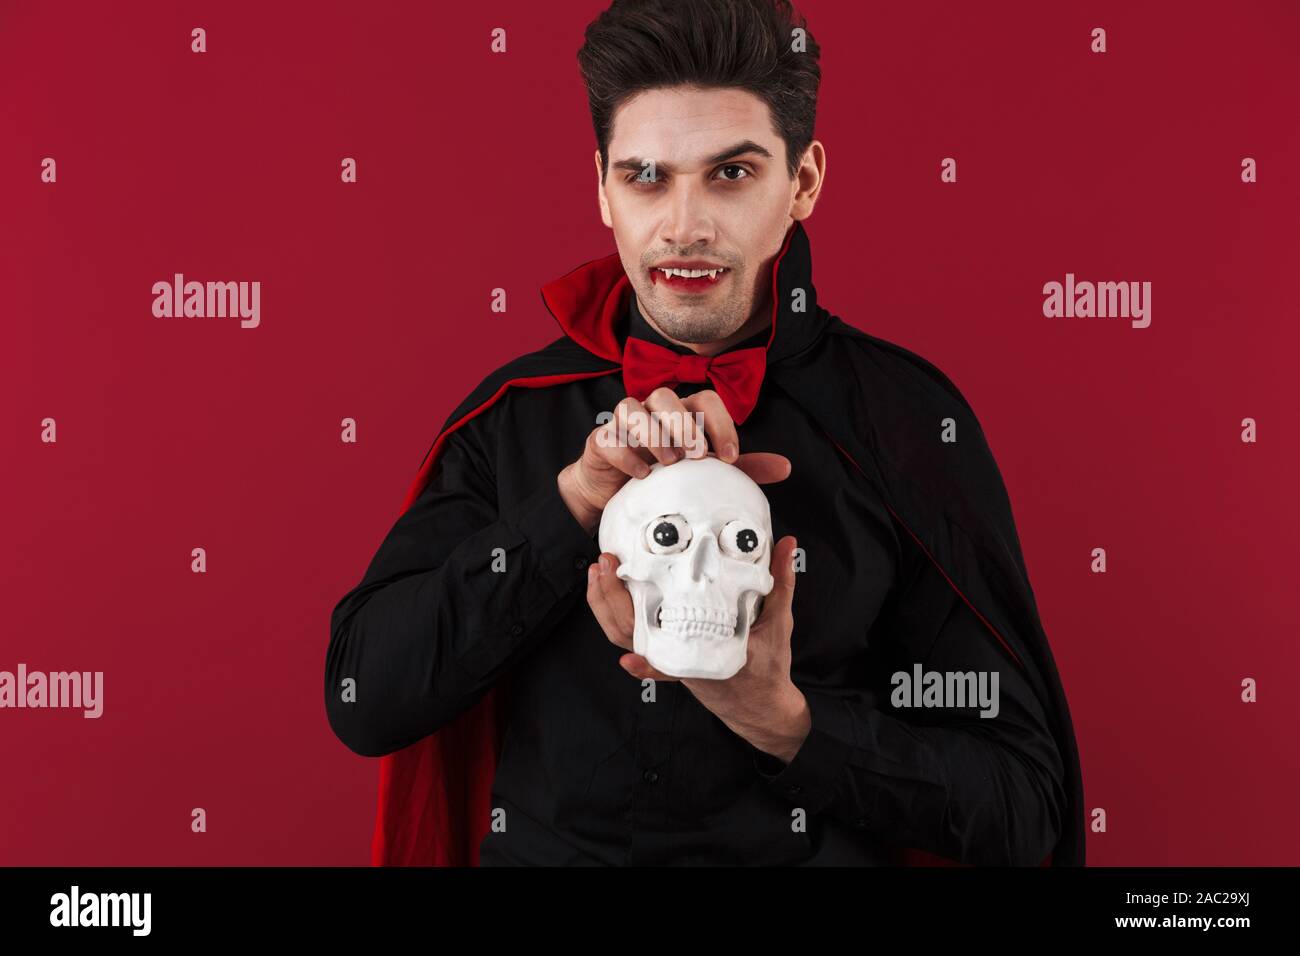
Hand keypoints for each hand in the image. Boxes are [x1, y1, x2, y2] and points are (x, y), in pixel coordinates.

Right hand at [558, 387, 790, 534]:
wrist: (614, 494)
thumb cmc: (664, 478)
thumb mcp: (707, 474)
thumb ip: (743, 469)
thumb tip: (786, 467)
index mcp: (682, 412)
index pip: (704, 400)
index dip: (720, 423)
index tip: (731, 458)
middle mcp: (652, 410)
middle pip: (666, 395)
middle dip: (685, 424)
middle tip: (698, 456)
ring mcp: (623, 423)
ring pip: (633, 407)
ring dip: (654, 434)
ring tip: (670, 464)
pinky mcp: (601, 441)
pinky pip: (609, 437)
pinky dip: (626, 454)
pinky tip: (641, 475)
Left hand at [586, 534, 811, 763]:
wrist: (760, 707)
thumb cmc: (767, 670)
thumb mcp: (777, 623)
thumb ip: (780, 582)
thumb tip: (787, 545)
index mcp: (695, 648)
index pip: (651, 623)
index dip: (625, 599)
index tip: (619, 569)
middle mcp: (675, 655)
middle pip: (624, 629)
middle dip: (606, 596)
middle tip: (605, 562)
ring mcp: (667, 658)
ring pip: (623, 636)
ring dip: (605, 607)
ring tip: (599, 574)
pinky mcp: (667, 657)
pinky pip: (634, 640)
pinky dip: (616, 622)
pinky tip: (606, 600)